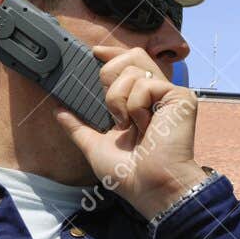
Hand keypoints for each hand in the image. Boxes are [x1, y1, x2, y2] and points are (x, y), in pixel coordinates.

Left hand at [55, 46, 206, 218]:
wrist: (149, 185)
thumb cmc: (128, 173)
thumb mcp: (95, 146)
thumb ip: (78, 127)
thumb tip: (59, 111)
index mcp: (140, 103)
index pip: (130, 64)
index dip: (113, 54)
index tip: (95, 52)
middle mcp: (156, 95)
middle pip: (133, 56)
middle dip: (111, 77)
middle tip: (112, 108)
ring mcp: (169, 95)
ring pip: (133, 70)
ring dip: (119, 100)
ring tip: (129, 124)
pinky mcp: (180, 97)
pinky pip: (146, 85)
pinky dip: (136, 106)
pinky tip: (144, 125)